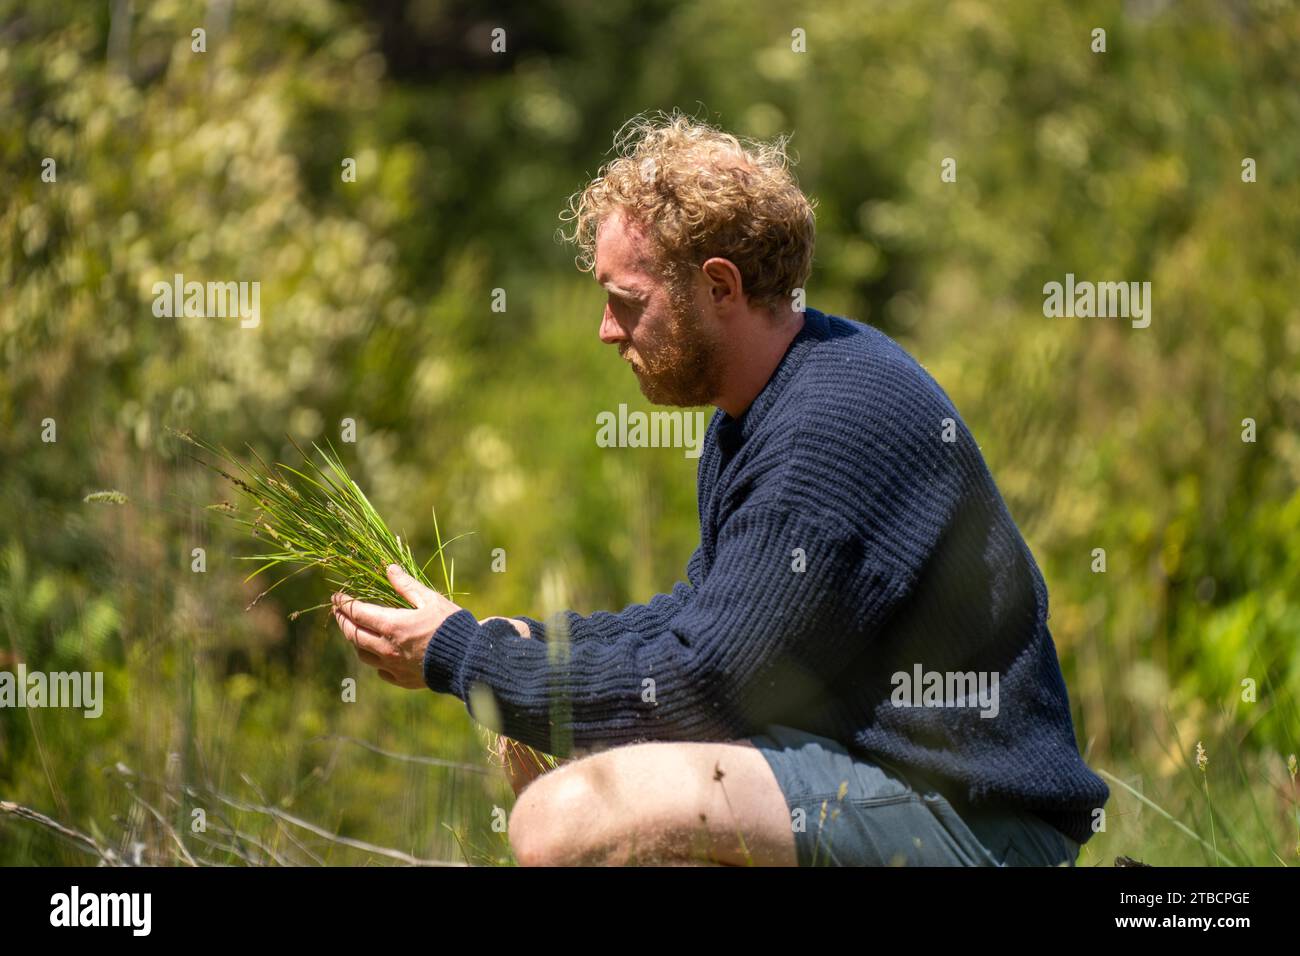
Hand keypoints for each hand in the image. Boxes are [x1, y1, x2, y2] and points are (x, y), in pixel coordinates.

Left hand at [331, 564, 461, 688]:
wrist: (468, 660)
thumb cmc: (451, 626)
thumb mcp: (430, 600)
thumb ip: (407, 586)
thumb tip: (389, 569)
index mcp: (392, 626)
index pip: (357, 613)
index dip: (344, 603)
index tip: (336, 596)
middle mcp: (386, 648)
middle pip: (353, 635)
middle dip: (342, 621)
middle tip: (339, 611)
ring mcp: (393, 667)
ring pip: (363, 655)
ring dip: (355, 641)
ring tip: (355, 631)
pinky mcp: (402, 680)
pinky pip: (380, 671)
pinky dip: (375, 659)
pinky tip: (378, 653)